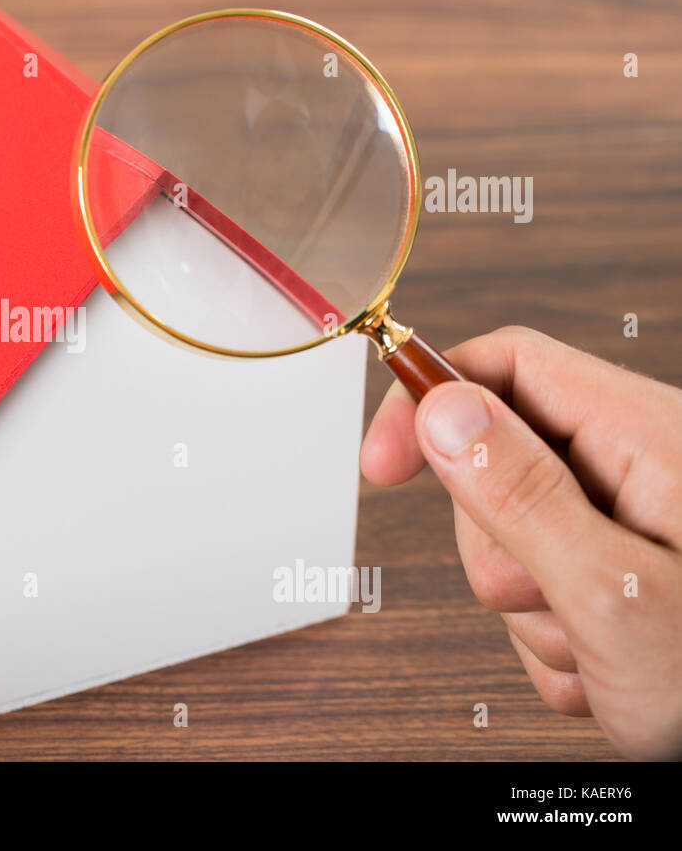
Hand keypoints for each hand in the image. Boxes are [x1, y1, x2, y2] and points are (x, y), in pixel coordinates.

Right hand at [361, 326, 681, 759]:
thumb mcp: (615, 593)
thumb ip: (521, 494)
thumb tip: (443, 406)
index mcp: (649, 440)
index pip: (508, 365)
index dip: (430, 399)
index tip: (383, 462)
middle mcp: (642, 470)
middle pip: (496, 465)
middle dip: (497, 549)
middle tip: (554, 599)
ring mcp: (632, 526)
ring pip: (509, 542)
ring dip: (532, 612)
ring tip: (602, 648)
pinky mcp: (621, 575)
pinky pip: (539, 596)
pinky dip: (556, 645)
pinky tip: (611, 667)